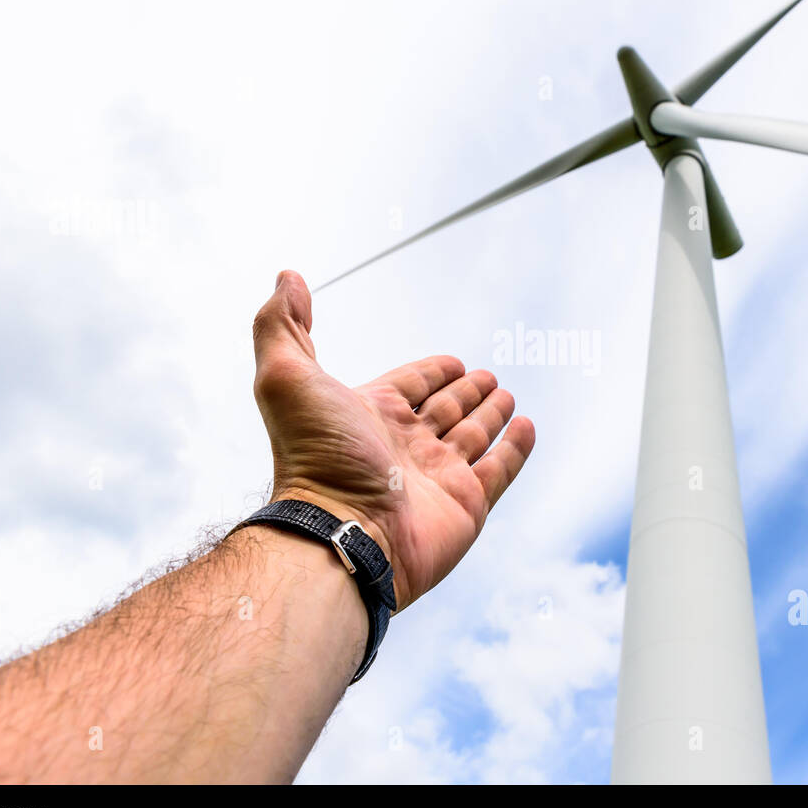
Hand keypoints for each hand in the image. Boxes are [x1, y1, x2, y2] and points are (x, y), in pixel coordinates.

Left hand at [251, 271, 534, 610]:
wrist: (343, 530)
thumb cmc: (315, 457)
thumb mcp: (286, 377)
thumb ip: (282, 325)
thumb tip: (287, 277)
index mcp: (370, 415)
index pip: (410, 384)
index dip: (431, 372)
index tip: (452, 361)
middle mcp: (404, 446)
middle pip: (444, 409)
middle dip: (466, 391)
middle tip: (487, 378)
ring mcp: (438, 476)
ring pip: (472, 436)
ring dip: (490, 414)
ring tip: (506, 396)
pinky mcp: (467, 504)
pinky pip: (498, 470)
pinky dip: (514, 448)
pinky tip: (525, 427)